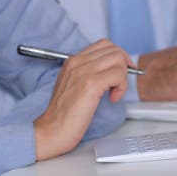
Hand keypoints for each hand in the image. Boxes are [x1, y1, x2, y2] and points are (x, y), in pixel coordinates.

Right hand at [33, 39, 131, 160]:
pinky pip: (118, 75)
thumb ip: (88, 73)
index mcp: (73, 61)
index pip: (104, 45)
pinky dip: (122, 87)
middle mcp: (77, 62)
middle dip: (124, 66)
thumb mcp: (73, 85)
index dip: (118, 56)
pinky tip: (113, 98)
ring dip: (123, 77)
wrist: (52, 130)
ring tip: (114, 92)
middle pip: (114, 50)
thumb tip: (112, 69)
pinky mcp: (91, 84)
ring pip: (118, 60)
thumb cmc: (64, 114)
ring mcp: (84, 72)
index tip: (122, 71)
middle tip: (120, 83)